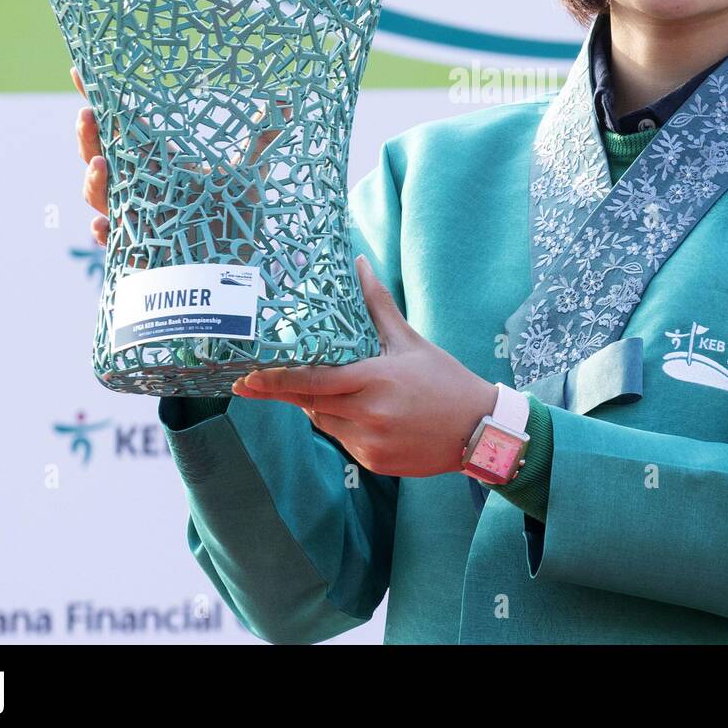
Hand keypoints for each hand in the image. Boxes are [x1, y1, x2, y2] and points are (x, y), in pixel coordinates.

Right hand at [73, 65, 289, 251]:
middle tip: (86, 114)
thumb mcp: (248, 177)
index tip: (81, 70)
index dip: (100, 100)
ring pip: (100, 193)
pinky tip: (103, 226)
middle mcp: (140, 186)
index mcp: (159, 162)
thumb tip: (287, 101)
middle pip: (100, 155)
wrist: (233, 274)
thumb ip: (261, 140)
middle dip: (88, 136)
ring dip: (94, 180)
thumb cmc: (234, 220)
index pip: (122, 126)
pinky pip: (113, 239)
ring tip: (99, 163)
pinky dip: (105, 231)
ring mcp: (134, 215)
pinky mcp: (136, 247)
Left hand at [231, 255, 499, 478]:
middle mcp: (367, 415)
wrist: (479, 429)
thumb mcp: (410, 340)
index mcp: (374, 380)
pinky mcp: (373, 463)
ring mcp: (369, 443)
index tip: (247, 379)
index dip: (277, 381)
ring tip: (337, 392)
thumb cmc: (445, 379)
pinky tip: (366, 415)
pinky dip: (343, 426)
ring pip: (325, 424)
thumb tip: (359, 263)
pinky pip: (344, 441)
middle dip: (287, 393)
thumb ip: (377, 304)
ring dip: (321, 407)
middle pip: (310, 404)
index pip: (313, 381)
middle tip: (254, 384)